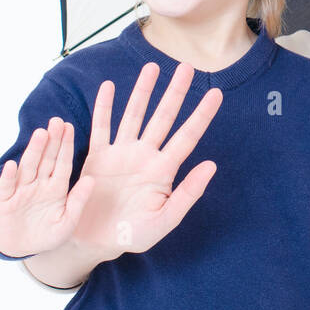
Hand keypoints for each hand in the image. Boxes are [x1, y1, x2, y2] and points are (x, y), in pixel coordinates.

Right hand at [0, 117, 94, 257]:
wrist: (21, 248)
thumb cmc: (48, 235)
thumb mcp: (68, 221)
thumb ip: (78, 201)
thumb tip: (92, 180)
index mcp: (56, 188)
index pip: (63, 163)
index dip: (66, 146)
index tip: (70, 127)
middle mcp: (39, 185)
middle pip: (46, 159)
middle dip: (51, 141)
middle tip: (56, 121)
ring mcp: (21, 191)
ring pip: (28, 168)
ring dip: (33, 152)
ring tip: (40, 134)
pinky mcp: (5, 202)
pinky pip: (7, 188)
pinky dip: (9, 177)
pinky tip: (12, 165)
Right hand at [70, 62, 222, 260]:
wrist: (93, 242)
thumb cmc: (131, 235)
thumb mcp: (164, 220)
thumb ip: (187, 193)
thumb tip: (211, 166)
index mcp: (163, 171)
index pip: (187, 136)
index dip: (201, 115)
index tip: (216, 93)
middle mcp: (145, 156)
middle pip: (163, 117)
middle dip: (174, 93)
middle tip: (186, 66)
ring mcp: (121, 154)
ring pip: (133, 115)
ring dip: (142, 91)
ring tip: (152, 67)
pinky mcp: (98, 157)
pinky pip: (101, 127)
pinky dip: (103, 107)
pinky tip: (108, 87)